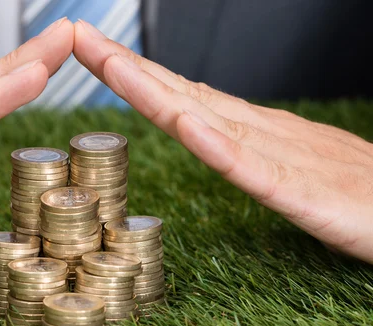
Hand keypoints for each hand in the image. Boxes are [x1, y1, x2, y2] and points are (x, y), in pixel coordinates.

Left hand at [73, 20, 372, 263]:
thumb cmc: (356, 193)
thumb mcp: (286, 164)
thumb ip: (244, 147)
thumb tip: (204, 130)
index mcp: (248, 130)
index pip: (179, 94)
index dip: (133, 73)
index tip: (92, 52)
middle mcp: (255, 132)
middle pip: (178, 94)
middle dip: (124, 66)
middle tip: (77, 36)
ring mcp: (278, 157)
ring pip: (205, 119)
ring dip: (154, 90)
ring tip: (112, 63)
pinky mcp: (302, 193)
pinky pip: (254, 169)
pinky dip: (218, 146)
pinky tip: (187, 125)